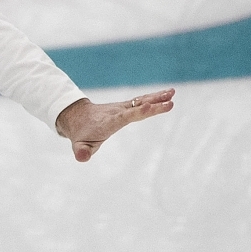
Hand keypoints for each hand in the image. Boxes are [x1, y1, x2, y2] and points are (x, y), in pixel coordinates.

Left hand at [54, 89, 174, 162]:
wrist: (78, 116)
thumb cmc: (81, 134)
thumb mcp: (79, 145)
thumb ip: (81, 151)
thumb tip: (82, 157)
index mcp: (108, 122)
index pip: (124, 117)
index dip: (136, 112)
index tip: (148, 107)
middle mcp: (117, 112)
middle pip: (137, 108)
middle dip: (153, 105)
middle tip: (169, 101)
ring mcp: (123, 108)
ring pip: (141, 102)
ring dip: (157, 98)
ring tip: (172, 94)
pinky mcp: (127, 106)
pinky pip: (142, 101)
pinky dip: (155, 98)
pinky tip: (168, 95)